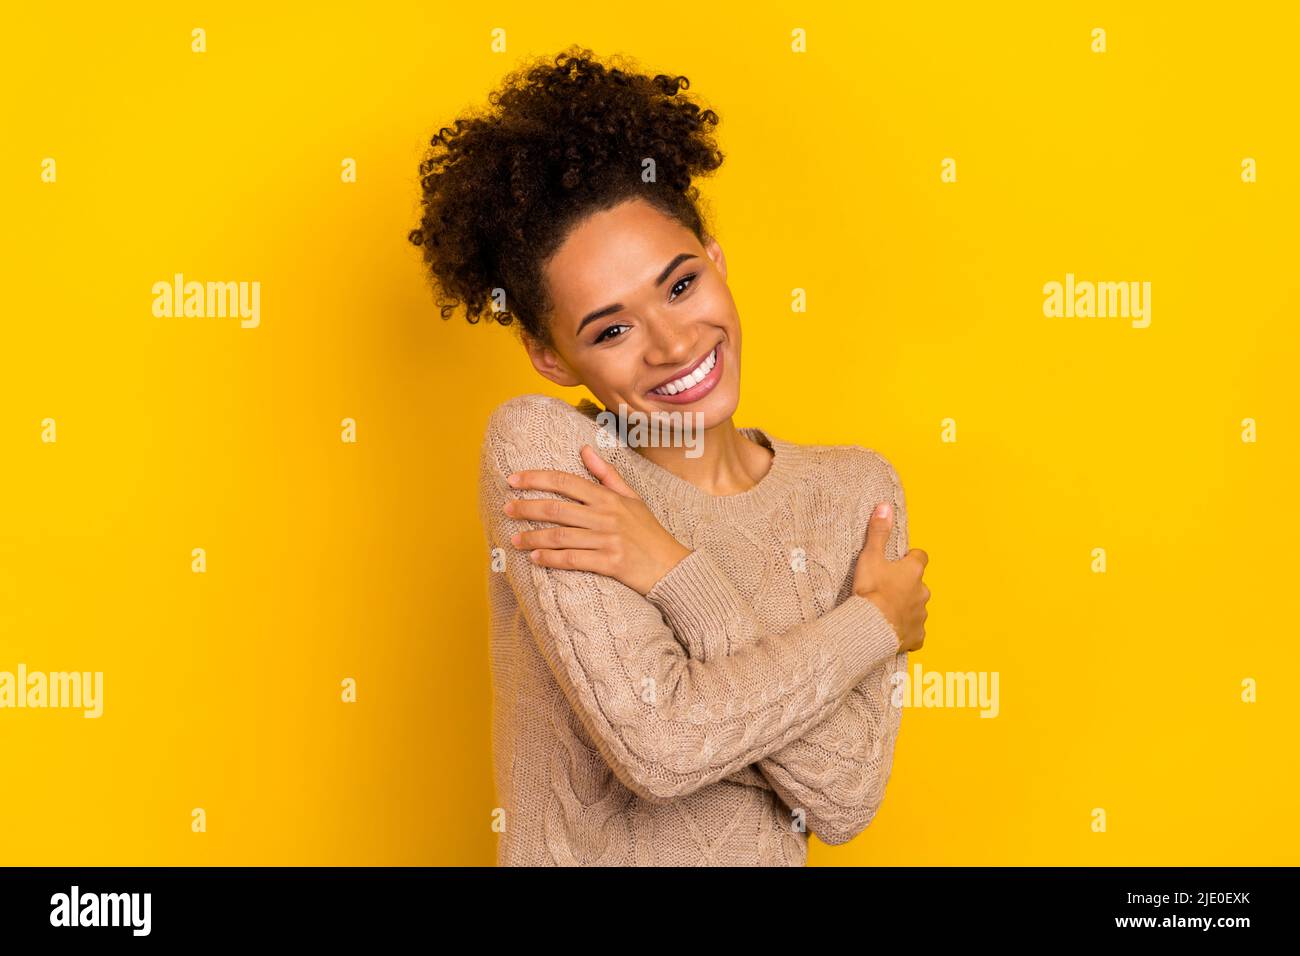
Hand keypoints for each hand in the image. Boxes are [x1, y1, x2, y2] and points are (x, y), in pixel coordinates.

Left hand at [502, 445, 691, 595]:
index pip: (566, 481)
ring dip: (533, 538)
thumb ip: (606, 474)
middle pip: (556, 508)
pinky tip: (535, 558)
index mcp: (608, 497)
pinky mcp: (609, 563)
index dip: (536, 479)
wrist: (672, 566)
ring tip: (515, 540)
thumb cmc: (649, 531)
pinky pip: (572, 559)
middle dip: (526, 508)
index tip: (513, 479)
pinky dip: (551, 559)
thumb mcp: (632, 497)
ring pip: (560, 535)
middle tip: (506, 509)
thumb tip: (585, 450)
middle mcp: (605, 516)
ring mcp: (607, 539)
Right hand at [851, 501, 928, 652]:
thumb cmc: (871, 591)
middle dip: (907, 586)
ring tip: (886, 611)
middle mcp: (923, 592)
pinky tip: (892, 631)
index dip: (910, 558)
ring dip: (906, 607)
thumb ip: (879, 532)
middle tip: (887, 589)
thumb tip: (885, 506)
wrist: (870, 627)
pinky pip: (915, 633)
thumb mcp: (870, 557)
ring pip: (917, 608)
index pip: (920, 557)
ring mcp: (921, 616)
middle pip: (919, 584)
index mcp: (913, 571)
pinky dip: (906, 630)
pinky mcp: (917, 637)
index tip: (899, 561)